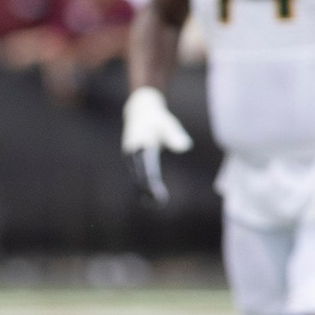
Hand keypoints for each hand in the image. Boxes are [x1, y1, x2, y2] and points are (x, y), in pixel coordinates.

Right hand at [121, 87, 191, 206]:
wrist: (139, 110)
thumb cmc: (158, 118)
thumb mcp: (167, 123)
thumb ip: (175, 135)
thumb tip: (185, 146)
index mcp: (142, 143)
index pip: (147, 167)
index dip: (152, 182)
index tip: (157, 193)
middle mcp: (132, 151)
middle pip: (139, 174)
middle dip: (147, 190)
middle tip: (159, 202)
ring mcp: (130, 155)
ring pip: (136, 176)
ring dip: (143, 190)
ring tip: (154, 204)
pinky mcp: (131, 159)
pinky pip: (135, 174)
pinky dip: (140, 186)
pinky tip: (147, 198)